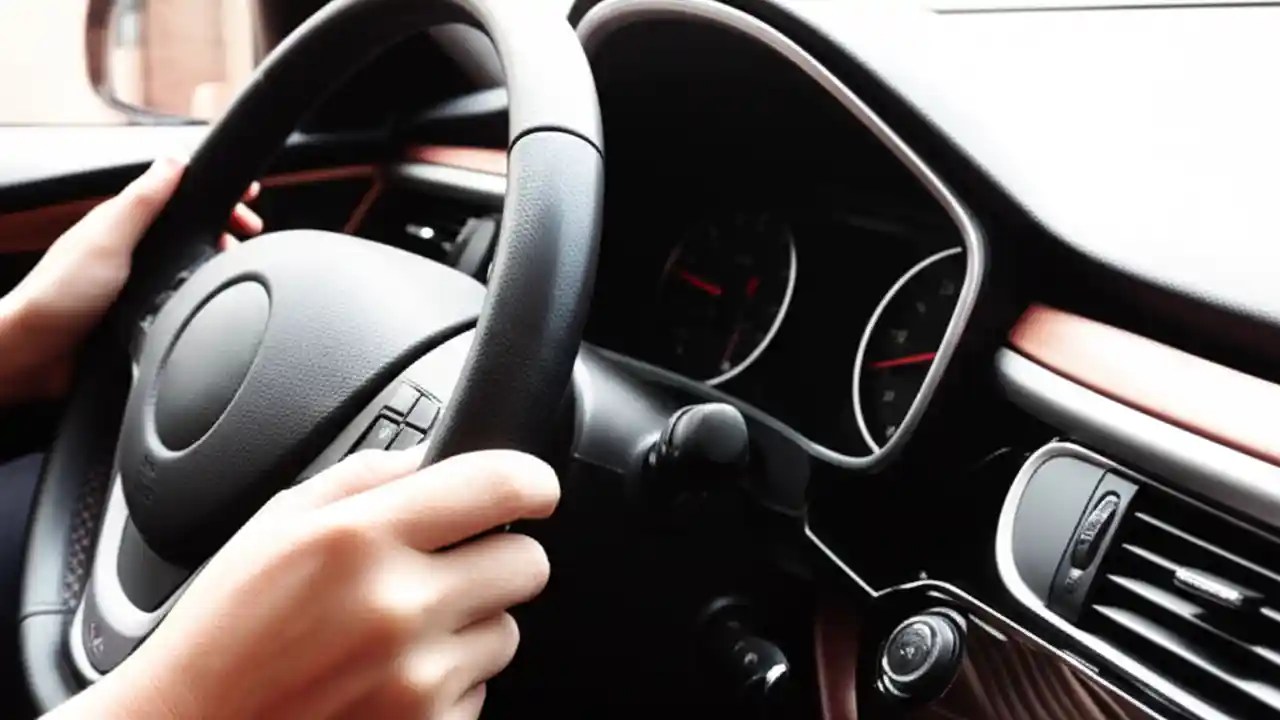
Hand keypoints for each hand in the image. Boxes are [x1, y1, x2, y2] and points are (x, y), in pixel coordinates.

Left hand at [0, 157, 261, 401]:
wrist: (33, 353)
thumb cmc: (58, 294)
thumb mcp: (108, 238)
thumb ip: (142, 201)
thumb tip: (174, 160)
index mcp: (123, 223)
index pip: (178, 194)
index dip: (216, 191)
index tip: (249, 194)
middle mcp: (130, 249)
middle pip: (188, 227)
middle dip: (225, 226)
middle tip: (251, 233)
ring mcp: (134, 281)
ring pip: (186, 261)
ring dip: (215, 260)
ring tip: (236, 264)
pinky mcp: (137, 313)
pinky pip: (177, 294)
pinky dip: (199, 290)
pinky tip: (210, 296)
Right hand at [60, 449, 557, 719]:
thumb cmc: (224, 636)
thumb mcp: (273, 528)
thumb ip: (361, 479)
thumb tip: (432, 458)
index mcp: (357, 540)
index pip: (497, 487)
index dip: (529, 481)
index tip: (534, 488)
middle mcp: (397, 608)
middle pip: (526, 563)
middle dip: (499, 559)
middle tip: (452, 569)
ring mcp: (417, 679)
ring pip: (507, 631)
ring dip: (470, 628)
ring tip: (397, 636)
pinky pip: (480, 691)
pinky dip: (449, 684)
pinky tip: (387, 681)